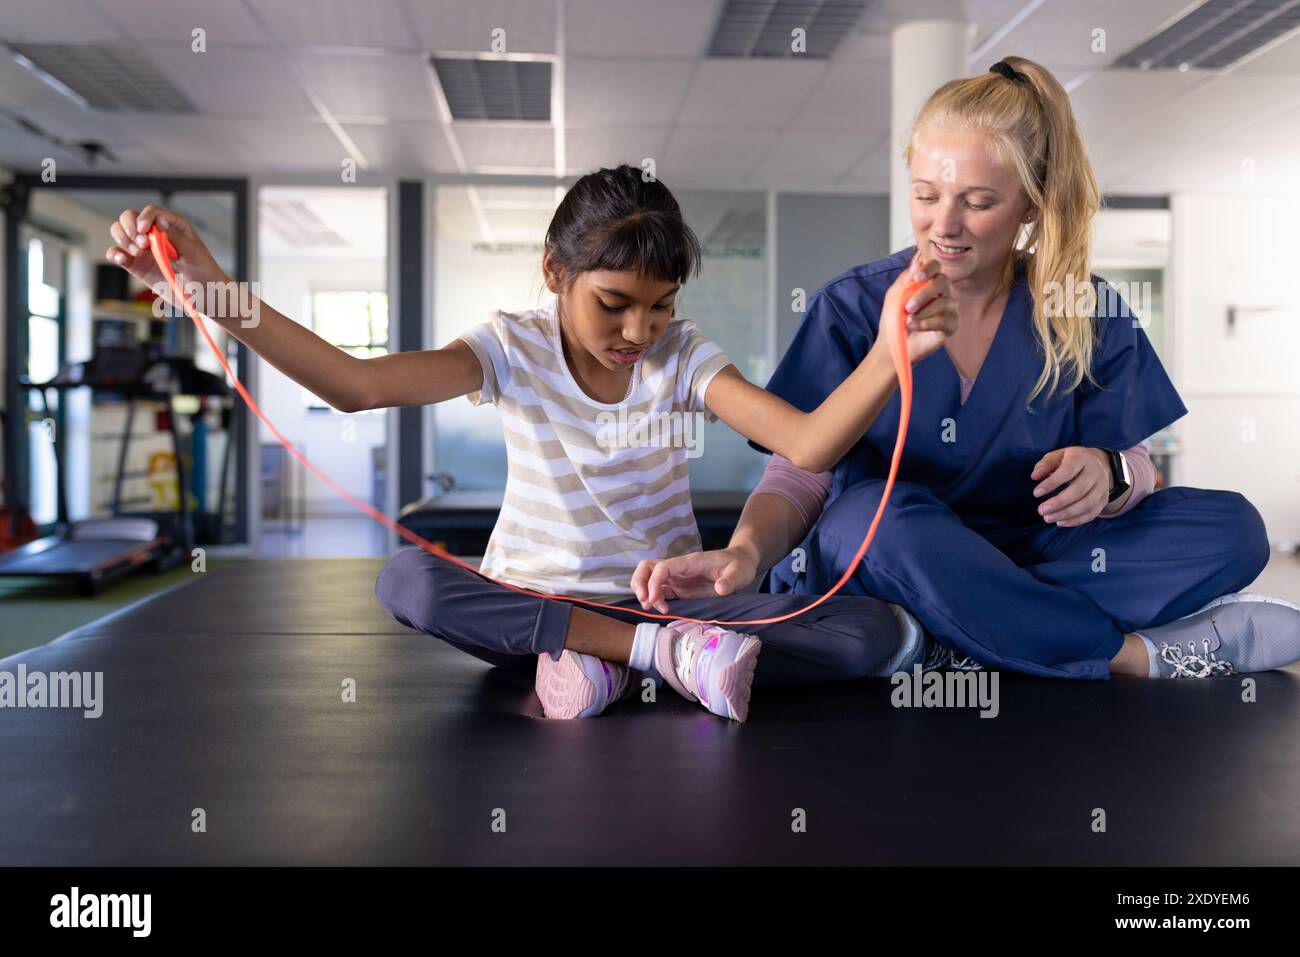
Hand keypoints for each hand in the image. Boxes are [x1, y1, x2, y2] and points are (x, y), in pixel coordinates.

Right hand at [105, 205, 226, 306]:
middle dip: (130, 227)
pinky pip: (116, 254)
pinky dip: (114, 254)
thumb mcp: (195, 253)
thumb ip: (177, 238)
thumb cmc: (204, 272)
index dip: (145, 217)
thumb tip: (160, 221)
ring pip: (119, 231)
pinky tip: (123, 259)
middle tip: (143, 245)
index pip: (152, 212)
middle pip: (129, 217)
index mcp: (172, 225)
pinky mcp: (135, 264)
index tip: (144, 230)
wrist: (203, 296)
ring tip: (138, 252)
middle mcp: (154, 233)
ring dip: (123, 239)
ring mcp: (143, 248)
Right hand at [631, 547, 758, 612]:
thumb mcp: (739, 572)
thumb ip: (730, 580)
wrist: (741, 564)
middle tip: (645, 603)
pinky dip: (655, 599)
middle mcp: (679, 569)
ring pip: (649, 578)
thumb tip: (721, 589)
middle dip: (640, 583)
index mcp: (690, 562)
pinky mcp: (679, 588)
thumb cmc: (739, 565)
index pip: (663, 567)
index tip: (654, 599)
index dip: (654, 582)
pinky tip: (662, 610)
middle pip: (647, 568)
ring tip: (649, 608)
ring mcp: (677, 578)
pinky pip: (659, 591)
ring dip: (644, 592)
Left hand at [875, 252, 957, 368]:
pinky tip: (914, 326)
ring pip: (944, 302)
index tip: (917, 278)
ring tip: (907, 320)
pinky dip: (927, 323)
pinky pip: (945, 320)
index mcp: (929, 282)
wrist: (893, 344)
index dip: (929, 269)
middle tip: (908, 307)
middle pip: (943, 281)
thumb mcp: (895, 296)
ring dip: (923, 312)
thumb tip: (916, 263)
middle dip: (924, 293)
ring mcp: (950, 308)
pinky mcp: (952, 326)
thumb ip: (906, 280)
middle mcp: (943, 292)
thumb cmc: (894, 319)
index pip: (936, 266)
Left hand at [1031, 447, 1111, 526]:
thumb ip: (1045, 465)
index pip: (1068, 471)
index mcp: (1082, 458)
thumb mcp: (1057, 456)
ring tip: (1048, 518)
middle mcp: (1095, 472)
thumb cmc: (1070, 460)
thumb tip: (1034, 477)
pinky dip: (1076, 520)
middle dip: (1059, 503)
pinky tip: (1060, 522)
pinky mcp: (1104, 499)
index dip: (1052, 483)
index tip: (1036, 493)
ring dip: (1066, 514)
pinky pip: (1092, 513)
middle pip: (1079, 490)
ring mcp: (1102, 486)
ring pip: (1087, 504)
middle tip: (1041, 510)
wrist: (1098, 463)